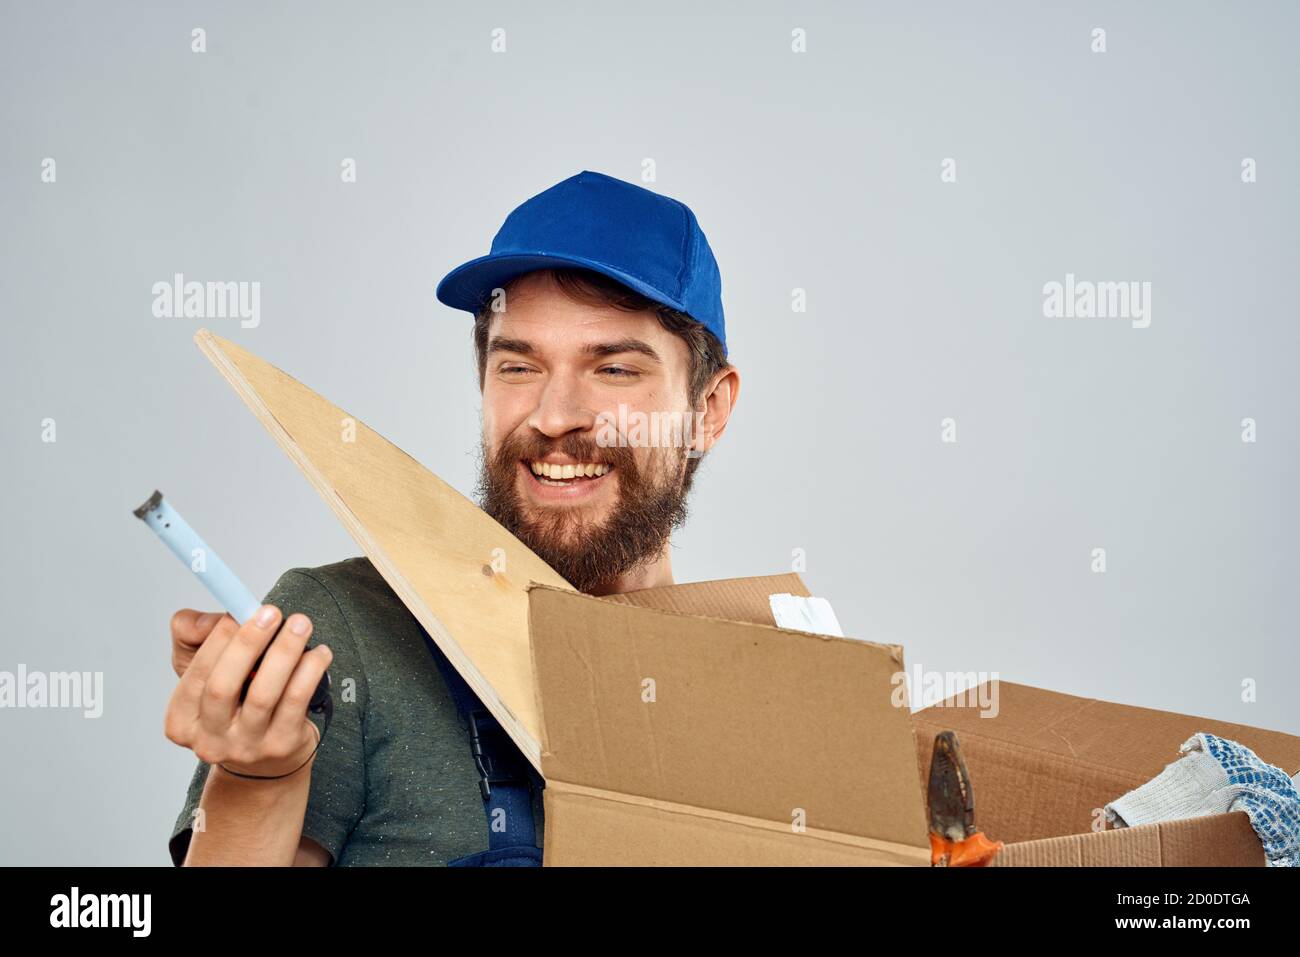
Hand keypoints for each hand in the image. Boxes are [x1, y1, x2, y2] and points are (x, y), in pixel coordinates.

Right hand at [163, 605, 332, 778]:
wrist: (265, 761)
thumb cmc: (233, 703)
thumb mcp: (204, 671)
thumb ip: (193, 636)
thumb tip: (213, 619)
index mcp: (181, 720)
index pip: (195, 676)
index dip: (216, 640)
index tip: (237, 610)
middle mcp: (209, 739)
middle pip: (222, 687)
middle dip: (247, 644)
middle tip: (271, 612)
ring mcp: (247, 747)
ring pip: (263, 695)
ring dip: (284, 652)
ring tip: (301, 624)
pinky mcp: (282, 746)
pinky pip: (296, 702)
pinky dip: (309, 671)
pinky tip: (320, 652)